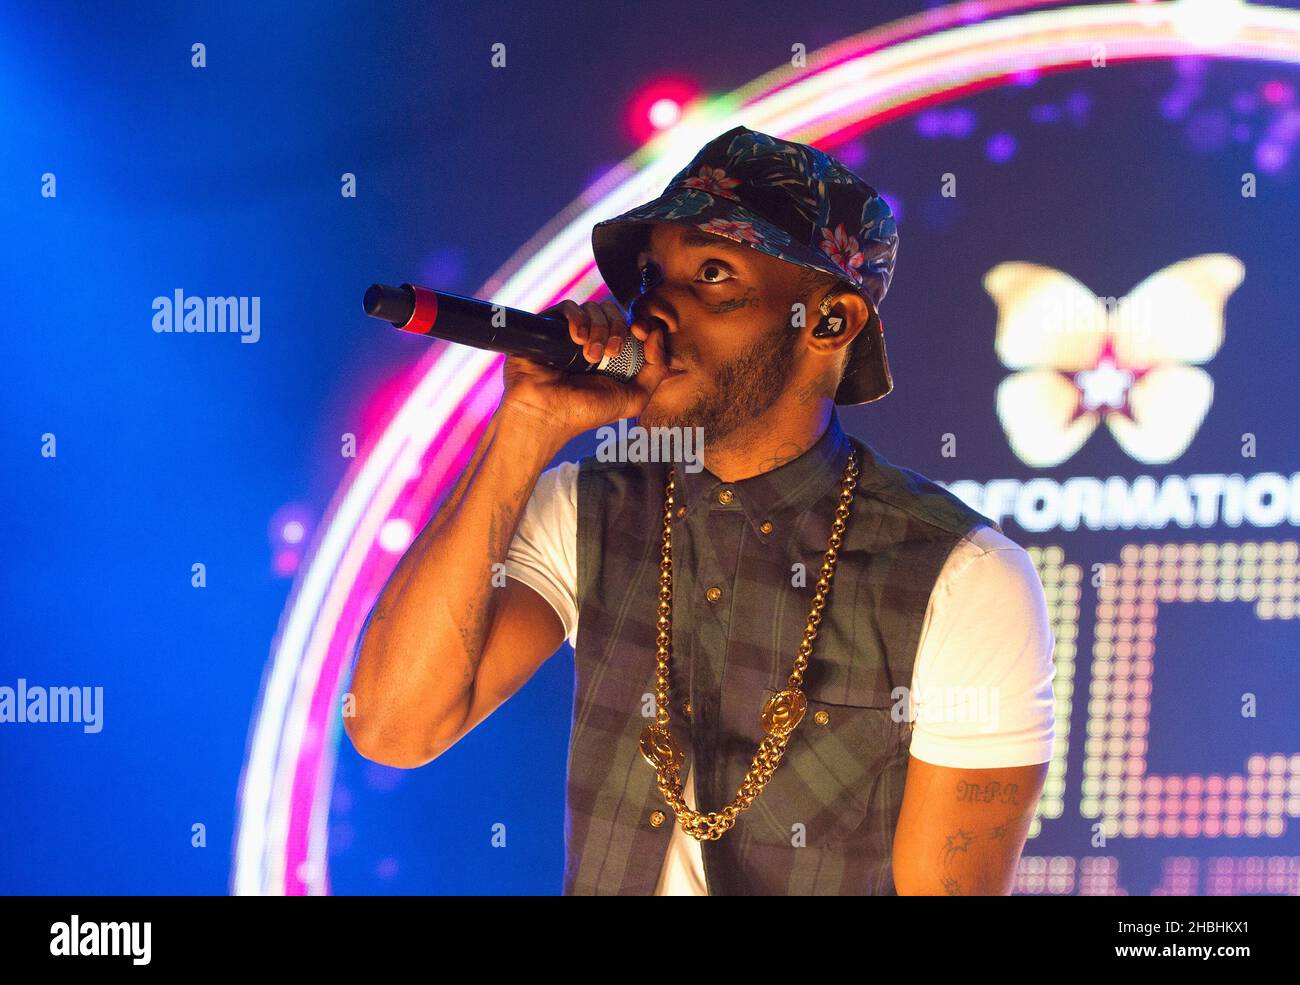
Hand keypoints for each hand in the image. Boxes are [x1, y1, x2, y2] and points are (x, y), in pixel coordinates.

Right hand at [500, 298, 669, 441]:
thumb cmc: (587, 411)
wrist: (546, 414)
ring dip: (598, 329)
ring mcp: (571, 331)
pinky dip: (578, 319)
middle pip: (615, 312)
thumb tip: (657, 333)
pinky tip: (576, 339)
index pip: (632, 323)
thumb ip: (656, 369)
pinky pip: (570, 306)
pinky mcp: (550, 326)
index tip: (641, 333)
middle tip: (611, 354)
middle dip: (617, 329)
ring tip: (590, 356)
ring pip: (594, 308)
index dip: (640, 323)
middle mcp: (593, 339)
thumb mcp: (634, 398)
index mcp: (614, 352)